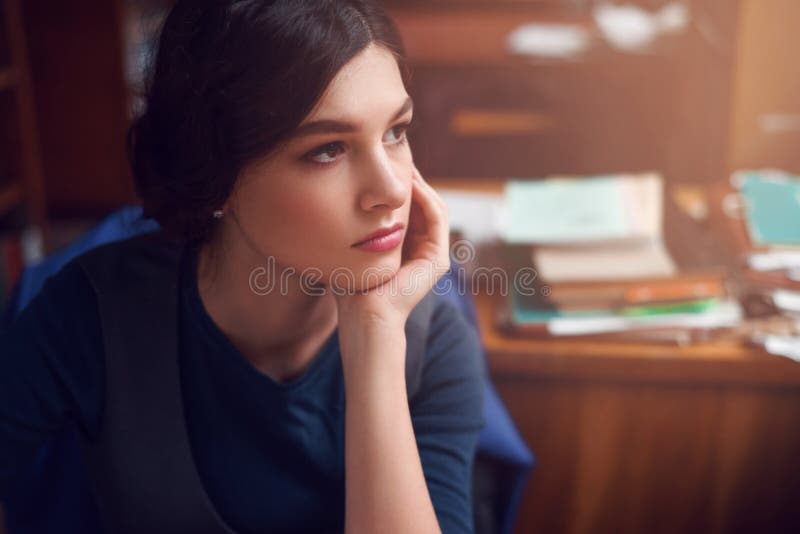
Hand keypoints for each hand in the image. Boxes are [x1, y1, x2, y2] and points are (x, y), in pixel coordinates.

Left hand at [334, 166, 449, 335]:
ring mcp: (433, 255)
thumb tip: (332, 204)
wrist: (363, 316)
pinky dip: (427, 198)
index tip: (386, 165)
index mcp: (406, 248)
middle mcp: (423, 250)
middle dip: (413, 180)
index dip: (401, 186)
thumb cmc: (351, 288)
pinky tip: (411, 185)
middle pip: (424, 204)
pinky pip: (437, 219)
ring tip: (407, 166)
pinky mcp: (438, 260)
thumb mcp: (352, 248)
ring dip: (422, 185)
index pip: (410, 209)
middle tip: (399, 158)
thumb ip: (352, 229)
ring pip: (434, 207)